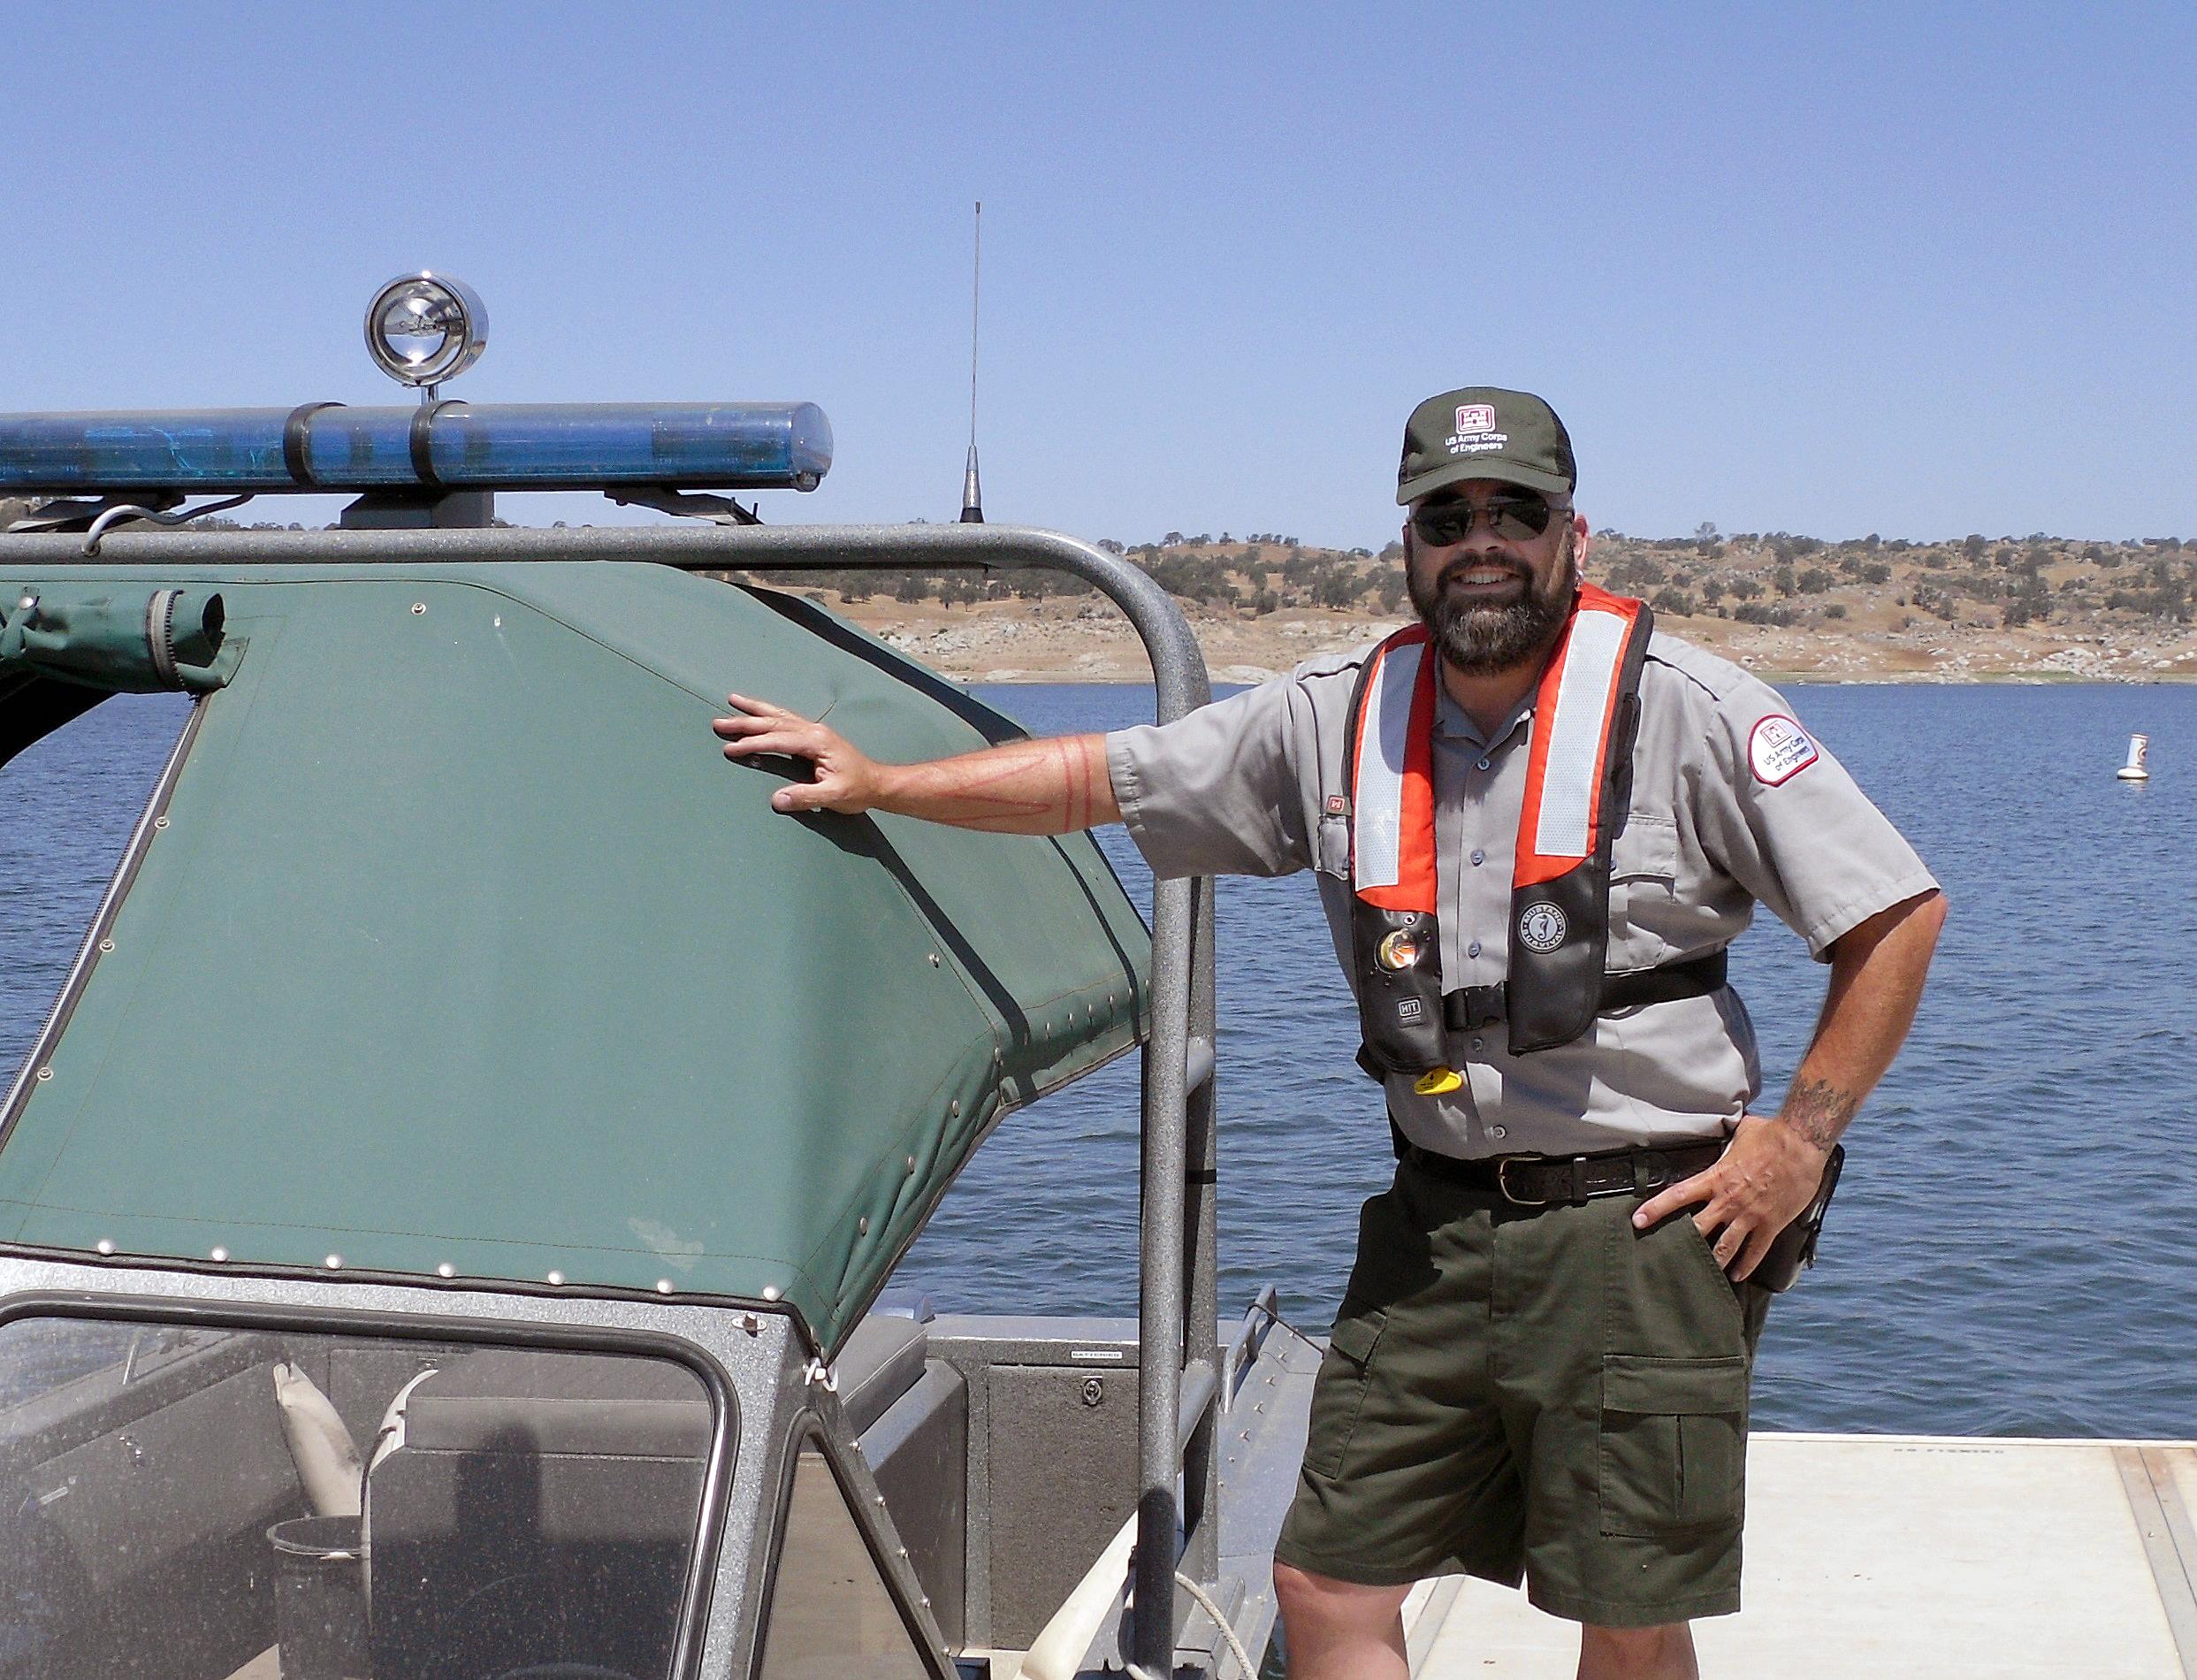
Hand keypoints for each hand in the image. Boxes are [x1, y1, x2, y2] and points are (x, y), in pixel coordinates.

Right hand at [711, 693, 886, 814]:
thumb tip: (777, 800)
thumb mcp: (834, 797)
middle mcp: (814, 731)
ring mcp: (815, 731)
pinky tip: (760, 712)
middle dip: (745, 722)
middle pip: (774, 723)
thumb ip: (806, 797)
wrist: (878, 783)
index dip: (753, 744)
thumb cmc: (858, 790)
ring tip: (733, 700)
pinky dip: (769, 714)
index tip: (731, 748)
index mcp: (817, 742)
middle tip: (719, 723)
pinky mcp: (815, 736)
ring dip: (755, 710)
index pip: (778, 740)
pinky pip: (786, 720)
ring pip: (779, 716)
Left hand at [1632, 1114, 1830, 1281]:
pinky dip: (1746, 1265)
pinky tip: (1738, 1275)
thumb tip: (1719, 1131)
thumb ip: (1725, 1143)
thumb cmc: (1771, 1135)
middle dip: (1681, 1242)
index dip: (1656, 1209)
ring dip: (1713, 1261)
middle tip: (1667, 1255)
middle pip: (1697, 1227)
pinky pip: (1756, 1250)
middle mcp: (1728, 1200)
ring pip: (1725, 1246)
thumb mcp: (1739, 1134)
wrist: (1801, 1145)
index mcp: (1716, 1178)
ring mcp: (1749, 1215)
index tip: (1639, 1220)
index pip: (1677, 1195)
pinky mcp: (1771, 1224)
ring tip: (1704, 1273)